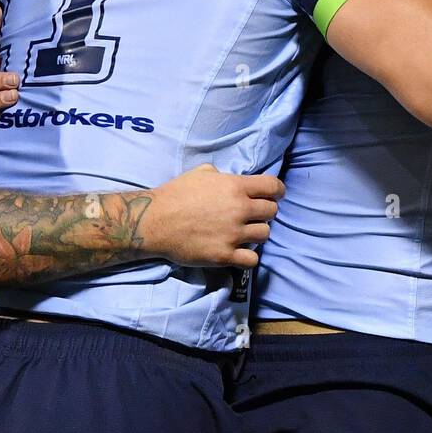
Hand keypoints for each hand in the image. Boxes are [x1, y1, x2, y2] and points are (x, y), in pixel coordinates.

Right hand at [144, 164, 283, 268]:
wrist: (154, 222)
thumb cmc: (175, 194)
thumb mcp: (201, 173)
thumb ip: (223, 176)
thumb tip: (233, 180)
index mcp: (235, 187)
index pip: (273, 187)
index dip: (277, 191)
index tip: (273, 195)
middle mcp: (239, 210)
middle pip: (272, 211)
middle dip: (265, 212)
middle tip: (253, 215)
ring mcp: (233, 235)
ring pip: (265, 234)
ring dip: (257, 233)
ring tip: (243, 232)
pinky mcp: (225, 256)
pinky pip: (252, 259)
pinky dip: (248, 255)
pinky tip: (239, 251)